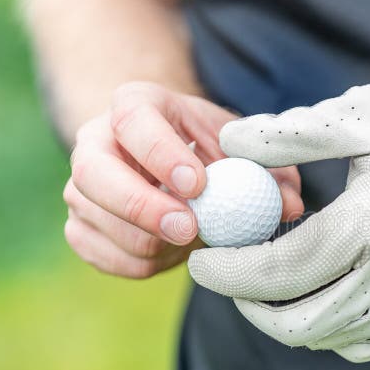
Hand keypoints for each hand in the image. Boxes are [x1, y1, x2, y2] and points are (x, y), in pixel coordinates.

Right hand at [64, 81, 303, 277]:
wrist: (167, 157)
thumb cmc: (209, 147)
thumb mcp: (240, 146)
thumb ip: (268, 171)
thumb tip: (289, 206)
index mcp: (134, 106)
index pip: (133, 120)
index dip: (161, 153)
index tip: (199, 185)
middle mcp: (94, 142)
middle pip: (92, 174)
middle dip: (141, 206)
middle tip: (189, 230)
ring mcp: (80, 188)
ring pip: (100, 222)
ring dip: (152, 241)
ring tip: (194, 234)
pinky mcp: (79, 226)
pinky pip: (104, 256)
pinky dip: (143, 263)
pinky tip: (173, 251)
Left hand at [188, 84, 369, 360]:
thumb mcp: (366, 119)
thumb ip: (292, 135)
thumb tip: (230, 142)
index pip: (281, 270)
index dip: (232, 271)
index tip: (201, 262)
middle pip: (297, 322)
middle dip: (250, 305)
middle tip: (229, 277)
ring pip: (327, 338)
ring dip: (284, 317)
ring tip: (267, 280)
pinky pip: (362, 342)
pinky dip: (326, 328)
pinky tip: (317, 294)